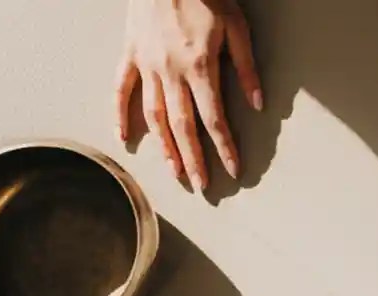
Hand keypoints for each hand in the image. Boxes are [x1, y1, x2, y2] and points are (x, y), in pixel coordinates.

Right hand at [115, 0, 261, 188]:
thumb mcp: (236, 26)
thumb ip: (245, 67)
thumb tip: (257, 102)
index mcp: (199, 67)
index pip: (214, 119)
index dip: (224, 147)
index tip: (233, 170)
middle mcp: (170, 72)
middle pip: (183, 126)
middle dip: (194, 159)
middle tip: (202, 186)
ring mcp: (147, 64)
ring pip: (154, 115)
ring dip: (164, 146)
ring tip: (174, 171)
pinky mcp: (130, 54)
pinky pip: (121, 89)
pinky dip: (120, 115)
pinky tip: (125, 138)